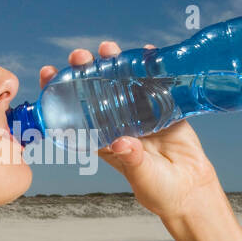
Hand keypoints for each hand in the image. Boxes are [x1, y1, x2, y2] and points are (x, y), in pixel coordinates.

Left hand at [40, 40, 224, 221]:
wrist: (192, 192)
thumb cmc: (160, 192)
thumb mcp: (143, 177)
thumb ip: (132, 160)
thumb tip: (122, 142)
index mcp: (105, 141)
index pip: (77, 113)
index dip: (61, 95)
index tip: (49, 74)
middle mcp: (120, 124)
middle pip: (98, 92)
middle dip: (86, 71)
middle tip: (79, 56)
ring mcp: (143, 114)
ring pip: (124, 83)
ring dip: (115, 64)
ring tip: (107, 48)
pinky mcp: (166, 110)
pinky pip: (158, 85)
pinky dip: (152, 67)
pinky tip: (148, 51)